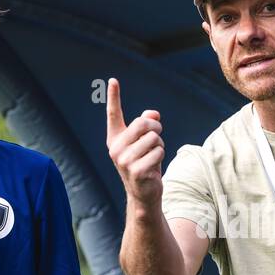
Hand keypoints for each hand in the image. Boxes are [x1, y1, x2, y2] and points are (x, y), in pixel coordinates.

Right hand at [105, 78, 164, 206]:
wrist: (143, 194)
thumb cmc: (145, 164)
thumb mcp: (146, 143)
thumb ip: (147, 125)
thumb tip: (153, 114)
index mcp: (115, 139)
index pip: (114, 114)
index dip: (114, 97)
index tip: (113, 80)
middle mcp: (116, 148)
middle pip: (143, 124)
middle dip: (156, 128)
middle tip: (158, 136)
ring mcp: (124, 160)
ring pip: (154, 138)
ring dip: (160, 146)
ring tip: (153, 157)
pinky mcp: (136, 170)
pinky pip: (158, 152)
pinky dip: (161, 156)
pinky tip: (153, 167)